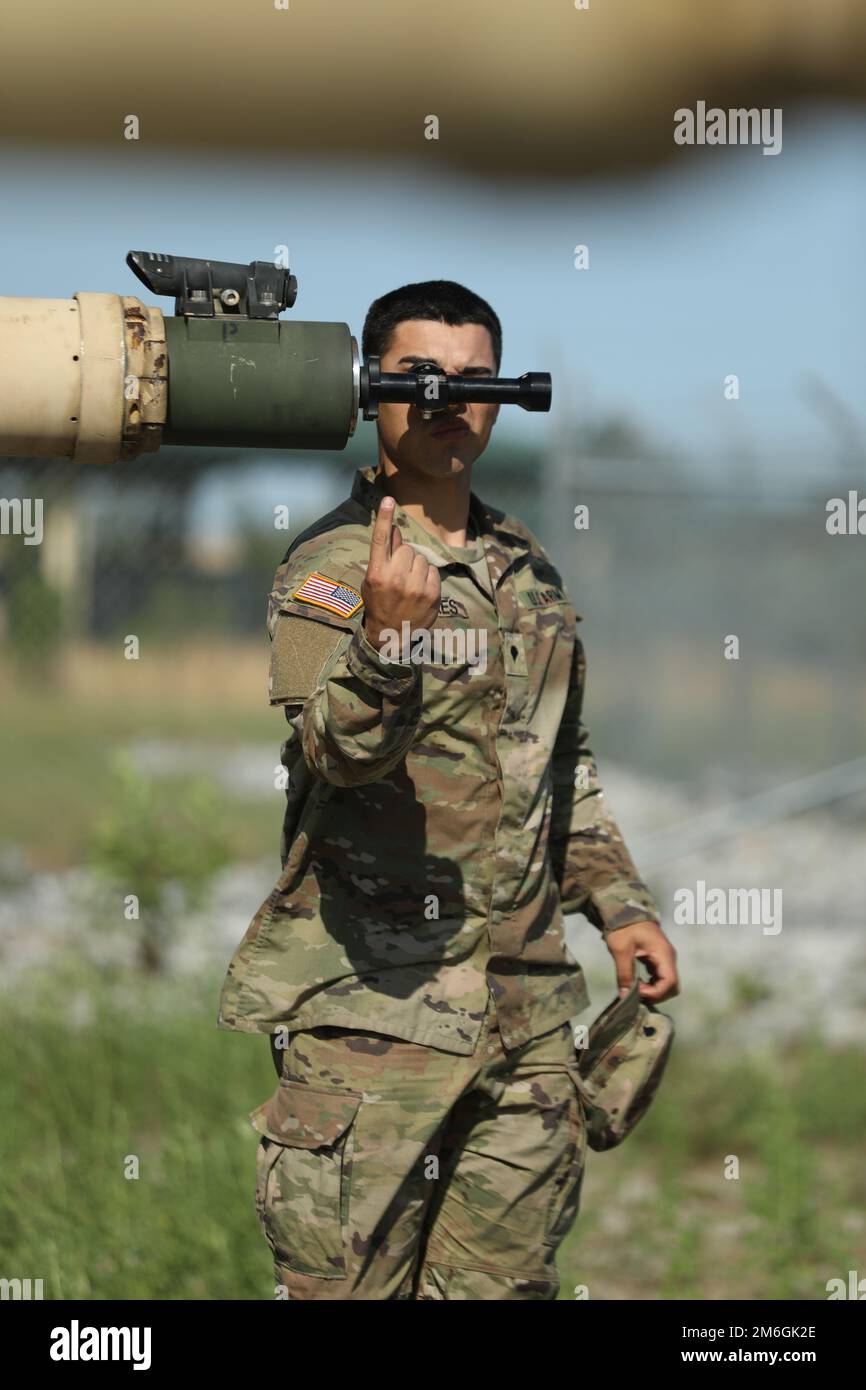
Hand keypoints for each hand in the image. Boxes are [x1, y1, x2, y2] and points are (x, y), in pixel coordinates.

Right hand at [361, 495, 440, 649]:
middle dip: (404, 557)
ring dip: (417, 567)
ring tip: (409, 584)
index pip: (382, 540)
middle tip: (399, 574)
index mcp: (376, 574)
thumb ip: (385, 556)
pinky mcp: (432, 594)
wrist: (392, 637)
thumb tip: (397, 530)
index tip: (389, 500)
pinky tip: (420, 590)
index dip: (385, 518)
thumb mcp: (373, 581)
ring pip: (422, 559)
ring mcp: (416, 587)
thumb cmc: (379, 605)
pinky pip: (433, 571)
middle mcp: (396, 578)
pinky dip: (428, 577)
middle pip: (407, 549)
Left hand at [604, 920, 678, 1002]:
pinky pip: (661, 978)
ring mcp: (665, 958)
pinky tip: (638, 983)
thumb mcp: (620, 949)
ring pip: (668, 984)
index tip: (637, 990)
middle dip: (656, 994)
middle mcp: (669, 958)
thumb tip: (625, 995)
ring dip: (654, 990)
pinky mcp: (659, 959)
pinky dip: (652, 985)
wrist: (624, 911)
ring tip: (636, 987)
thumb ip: (624, 973)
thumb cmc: (623, 927)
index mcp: (663, 954)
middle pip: (672, 986)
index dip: (655, 992)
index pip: (670, 982)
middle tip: (637, 992)